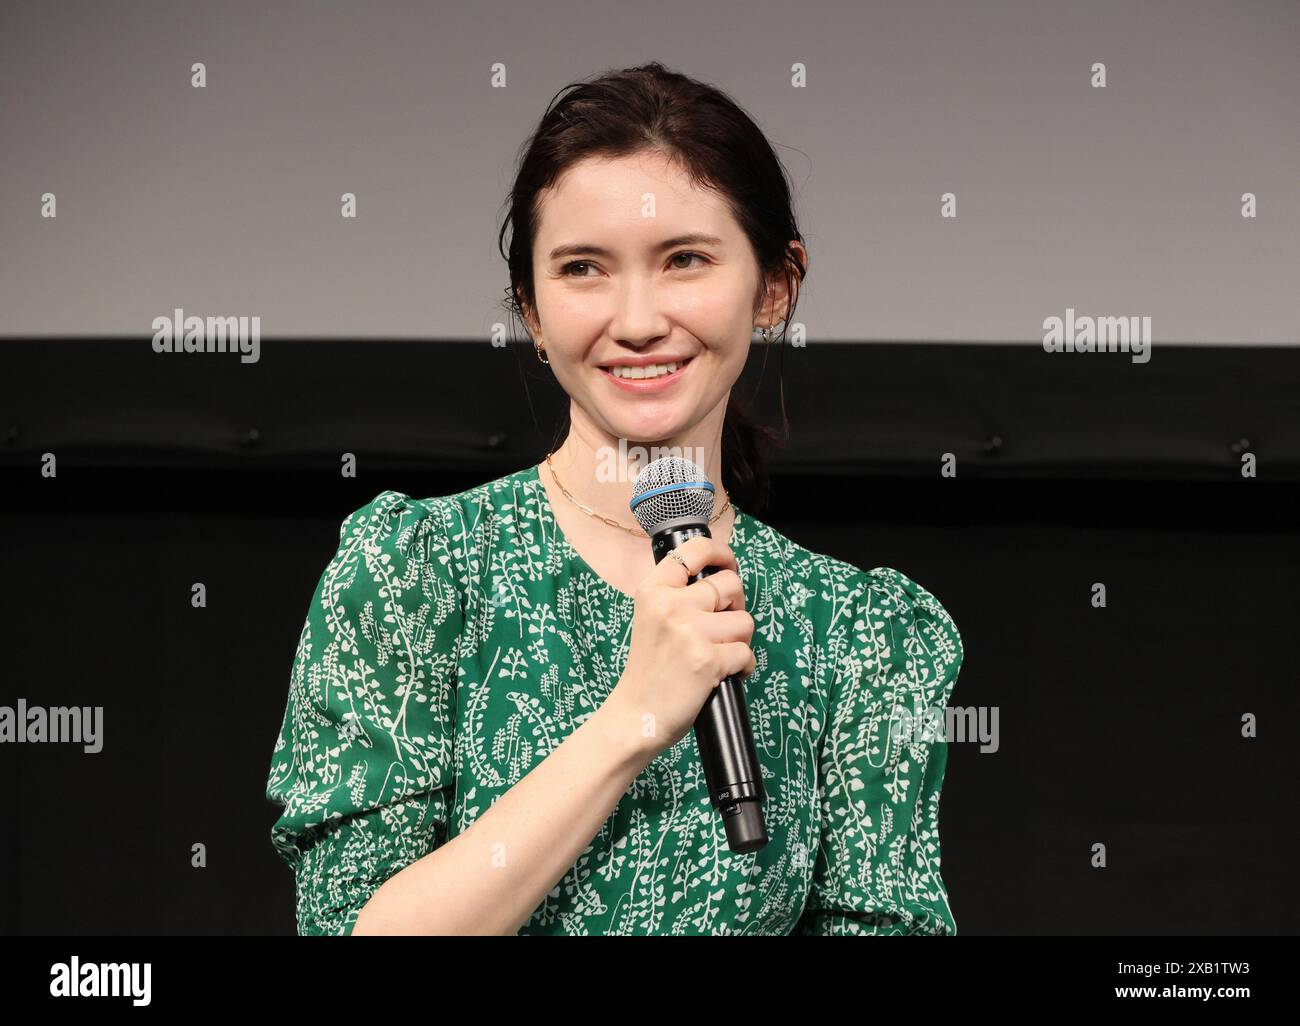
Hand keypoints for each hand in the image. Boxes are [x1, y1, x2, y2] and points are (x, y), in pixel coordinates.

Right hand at [606, 535, 755, 758]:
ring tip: (720, 655)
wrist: (636, 715)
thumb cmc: (649, 669)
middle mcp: (671, 605)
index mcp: (654, 590)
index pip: (696, 550)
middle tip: (723, 626)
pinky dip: (743, 667)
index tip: (728, 565)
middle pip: (730, 585)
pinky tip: (725, 674)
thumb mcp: (651, 617)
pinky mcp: (709, 660)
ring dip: (740, 641)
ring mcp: (691, 632)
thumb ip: (678, 595)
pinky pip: (747, 653)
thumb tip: (723, 579)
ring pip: (745, 621)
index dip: (722, 554)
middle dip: (735, 606)